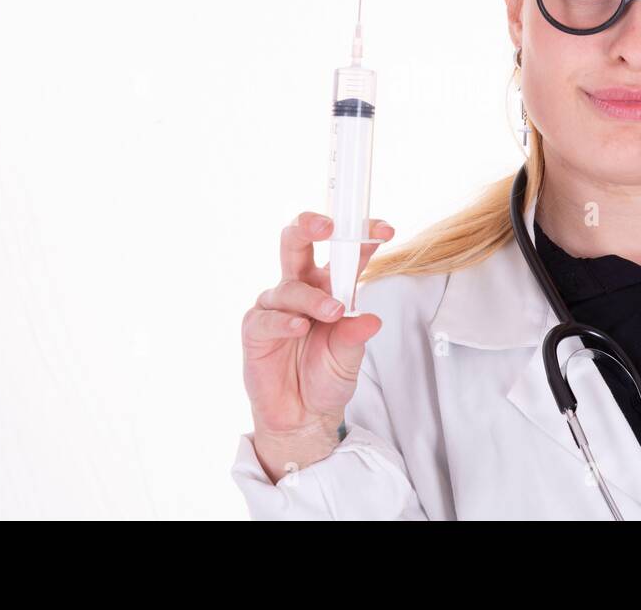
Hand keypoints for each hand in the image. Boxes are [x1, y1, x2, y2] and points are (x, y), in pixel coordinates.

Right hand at [241, 212, 393, 482]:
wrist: (303, 415)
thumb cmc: (327, 377)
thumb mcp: (349, 358)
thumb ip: (355, 336)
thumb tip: (371, 319)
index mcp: (329, 286)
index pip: (345, 253)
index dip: (362, 236)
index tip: (384, 231)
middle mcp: (301, 287)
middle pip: (298, 242)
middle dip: (310, 226)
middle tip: (328, 226)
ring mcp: (275, 305)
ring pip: (290, 286)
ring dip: (313, 297)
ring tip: (333, 312)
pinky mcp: (255, 329)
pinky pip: (267, 318)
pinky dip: (285, 320)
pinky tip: (299, 326)